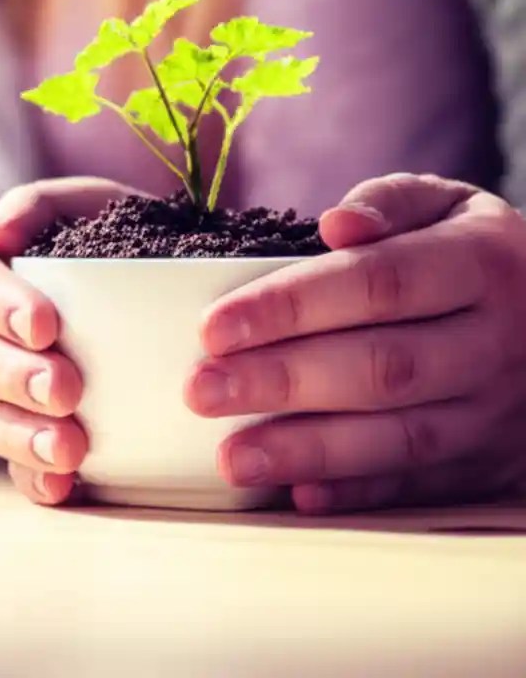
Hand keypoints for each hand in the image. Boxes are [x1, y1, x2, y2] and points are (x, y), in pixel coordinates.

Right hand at [0, 178, 134, 503]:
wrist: (106, 296)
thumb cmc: (86, 241)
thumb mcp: (74, 206)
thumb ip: (36, 206)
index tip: (44, 323)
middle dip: (10, 376)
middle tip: (65, 388)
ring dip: (20, 434)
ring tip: (70, 448)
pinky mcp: (1, 434)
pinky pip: (5, 464)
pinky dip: (32, 478)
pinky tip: (62, 485)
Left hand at [189, 173, 525, 512]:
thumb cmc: (483, 258)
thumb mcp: (454, 206)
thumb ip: (393, 202)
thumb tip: (337, 222)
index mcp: (482, 265)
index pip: (378, 284)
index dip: (291, 307)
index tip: (212, 328)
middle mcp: (496, 342)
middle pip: (382, 367)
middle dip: (283, 382)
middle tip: (200, 393)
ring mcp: (497, 411)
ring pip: (401, 437)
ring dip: (309, 450)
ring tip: (232, 458)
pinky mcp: (490, 462)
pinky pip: (424, 485)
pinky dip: (361, 493)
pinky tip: (299, 495)